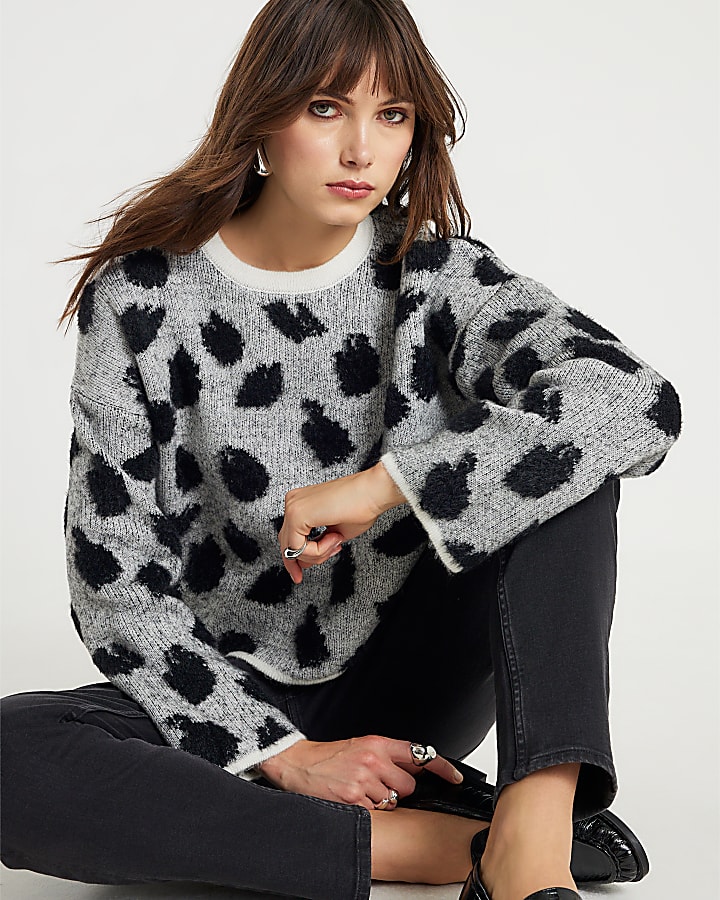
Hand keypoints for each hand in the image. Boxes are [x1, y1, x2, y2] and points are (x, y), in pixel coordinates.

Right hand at [257, 736, 462, 810]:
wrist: (298, 764)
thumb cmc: (329, 757)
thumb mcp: (360, 746)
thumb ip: (387, 756)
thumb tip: (415, 768)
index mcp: (377, 743)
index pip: (418, 754)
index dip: (442, 767)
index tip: (456, 777)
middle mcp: (373, 759)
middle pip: (408, 786)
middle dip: (398, 791)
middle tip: (378, 785)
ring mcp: (364, 780)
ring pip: (392, 802)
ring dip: (381, 802)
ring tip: (360, 790)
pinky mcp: (354, 799)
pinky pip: (376, 812)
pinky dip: (367, 810)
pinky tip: (352, 799)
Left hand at [279, 463, 405, 583]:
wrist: (372, 493)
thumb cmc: (360, 507)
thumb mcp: (332, 533)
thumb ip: (316, 545)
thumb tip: (303, 562)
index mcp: (300, 503)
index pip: (289, 537)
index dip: (296, 558)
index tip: (299, 574)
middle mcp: (293, 502)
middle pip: (287, 544)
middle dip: (308, 558)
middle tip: (329, 556)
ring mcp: (293, 507)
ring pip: (292, 549)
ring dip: (318, 553)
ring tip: (337, 540)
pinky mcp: (297, 514)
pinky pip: (298, 548)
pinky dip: (318, 550)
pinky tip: (335, 537)